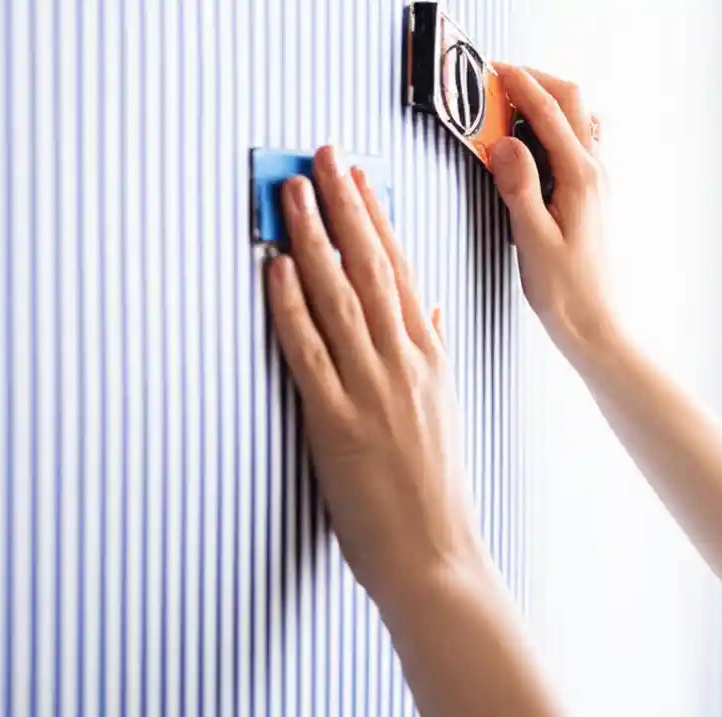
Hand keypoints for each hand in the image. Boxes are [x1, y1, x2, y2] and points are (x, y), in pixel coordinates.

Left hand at [265, 146, 485, 607]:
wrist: (436, 553)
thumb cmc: (437, 488)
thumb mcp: (446, 409)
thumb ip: (437, 353)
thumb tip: (434, 311)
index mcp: (431, 357)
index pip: (403, 270)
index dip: (378, 218)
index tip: (360, 179)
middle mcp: (405, 361)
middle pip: (371, 266)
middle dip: (344, 205)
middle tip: (322, 158)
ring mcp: (372, 388)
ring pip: (339, 295)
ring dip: (312, 237)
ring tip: (291, 192)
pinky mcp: (337, 420)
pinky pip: (309, 348)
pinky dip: (290, 302)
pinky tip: (275, 267)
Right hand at [489, 64, 620, 360]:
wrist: (597, 325)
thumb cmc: (566, 292)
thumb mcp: (532, 240)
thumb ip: (518, 187)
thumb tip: (504, 142)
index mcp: (581, 178)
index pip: (549, 112)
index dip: (520, 84)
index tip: (494, 70)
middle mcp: (595, 173)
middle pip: (572, 102)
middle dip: (536, 82)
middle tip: (500, 80)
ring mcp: (598, 182)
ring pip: (578, 119)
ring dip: (548, 102)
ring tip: (512, 105)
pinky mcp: (593, 195)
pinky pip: (579, 143)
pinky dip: (555, 127)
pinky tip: (534, 142)